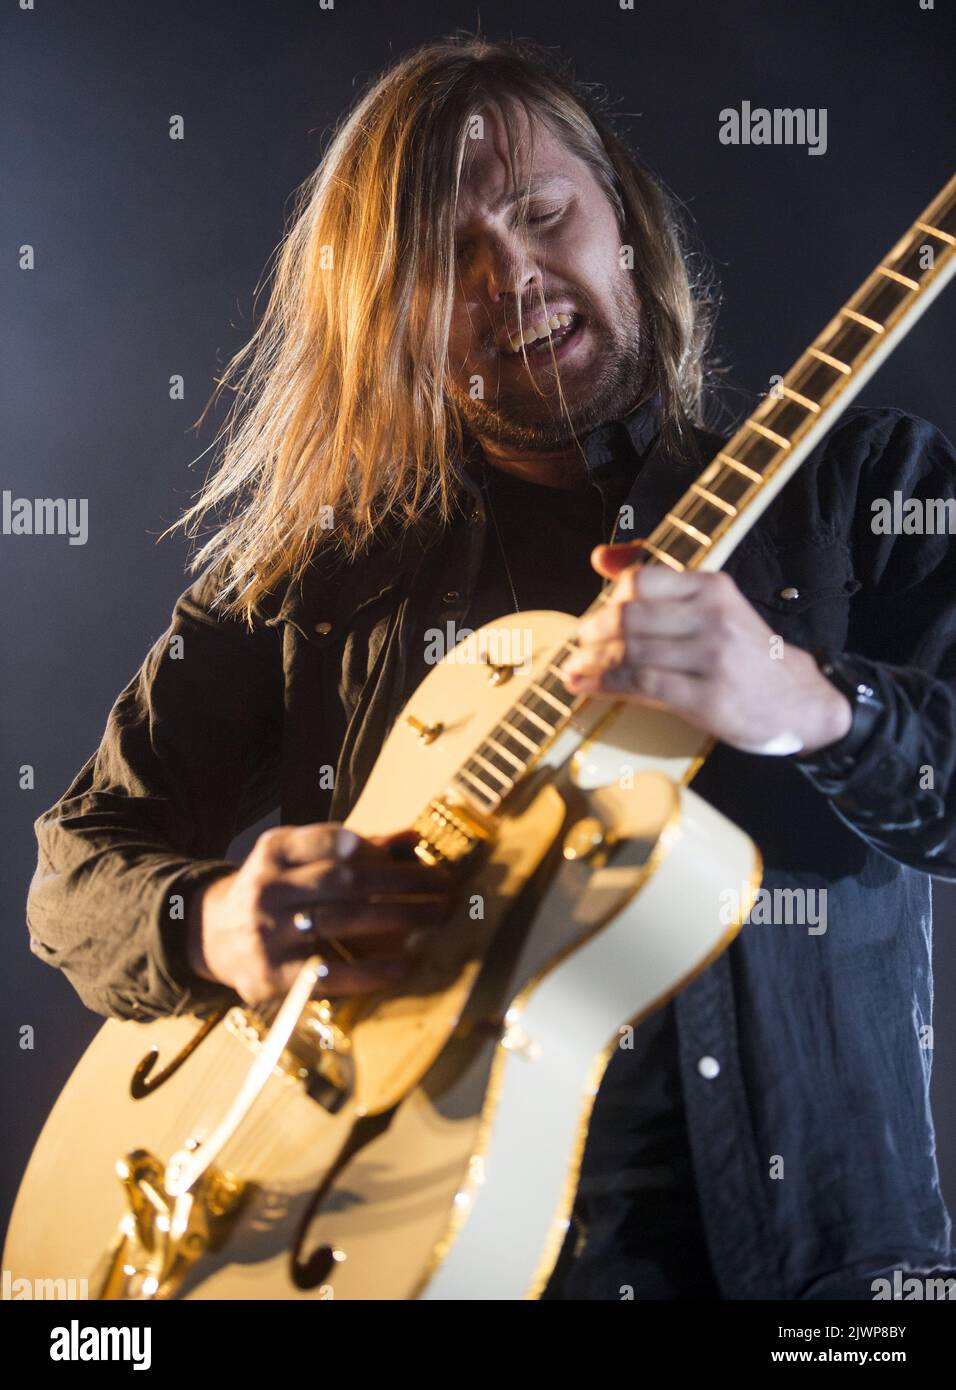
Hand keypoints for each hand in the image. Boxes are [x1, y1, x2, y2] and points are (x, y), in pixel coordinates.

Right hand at [186, 824, 452, 1004]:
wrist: (212, 936)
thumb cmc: (276, 890)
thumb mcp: (298, 859)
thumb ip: (351, 848)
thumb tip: (413, 837)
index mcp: (274, 850)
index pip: (328, 840)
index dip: (371, 845)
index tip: (412, 849)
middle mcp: (267, 887)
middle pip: (343, 880)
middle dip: (401, 881)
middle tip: (445, 884)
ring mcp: (268, 932)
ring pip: (340, 921)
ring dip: (397, 918)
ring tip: (436, 915)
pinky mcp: (273, 976)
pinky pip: (329, 973)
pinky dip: (369, 970)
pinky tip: (402, 964)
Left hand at [560, 542, 852, 756]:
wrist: (800, 701)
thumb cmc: (746, 654)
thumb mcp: (714, 607)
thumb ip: (661, 584)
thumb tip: (599, 557)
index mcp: (712, 588)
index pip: (642, 579)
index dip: (608, 598)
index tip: (596, 615)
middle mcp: (713, 617)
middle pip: (628, 617)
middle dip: (592, 632)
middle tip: (580, 644)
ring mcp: (711, 658)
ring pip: (629, 652)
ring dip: (591, 662)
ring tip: (575, 668)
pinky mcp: (707, 698)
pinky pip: (641, 684)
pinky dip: (604, 685)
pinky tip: (586, 686)